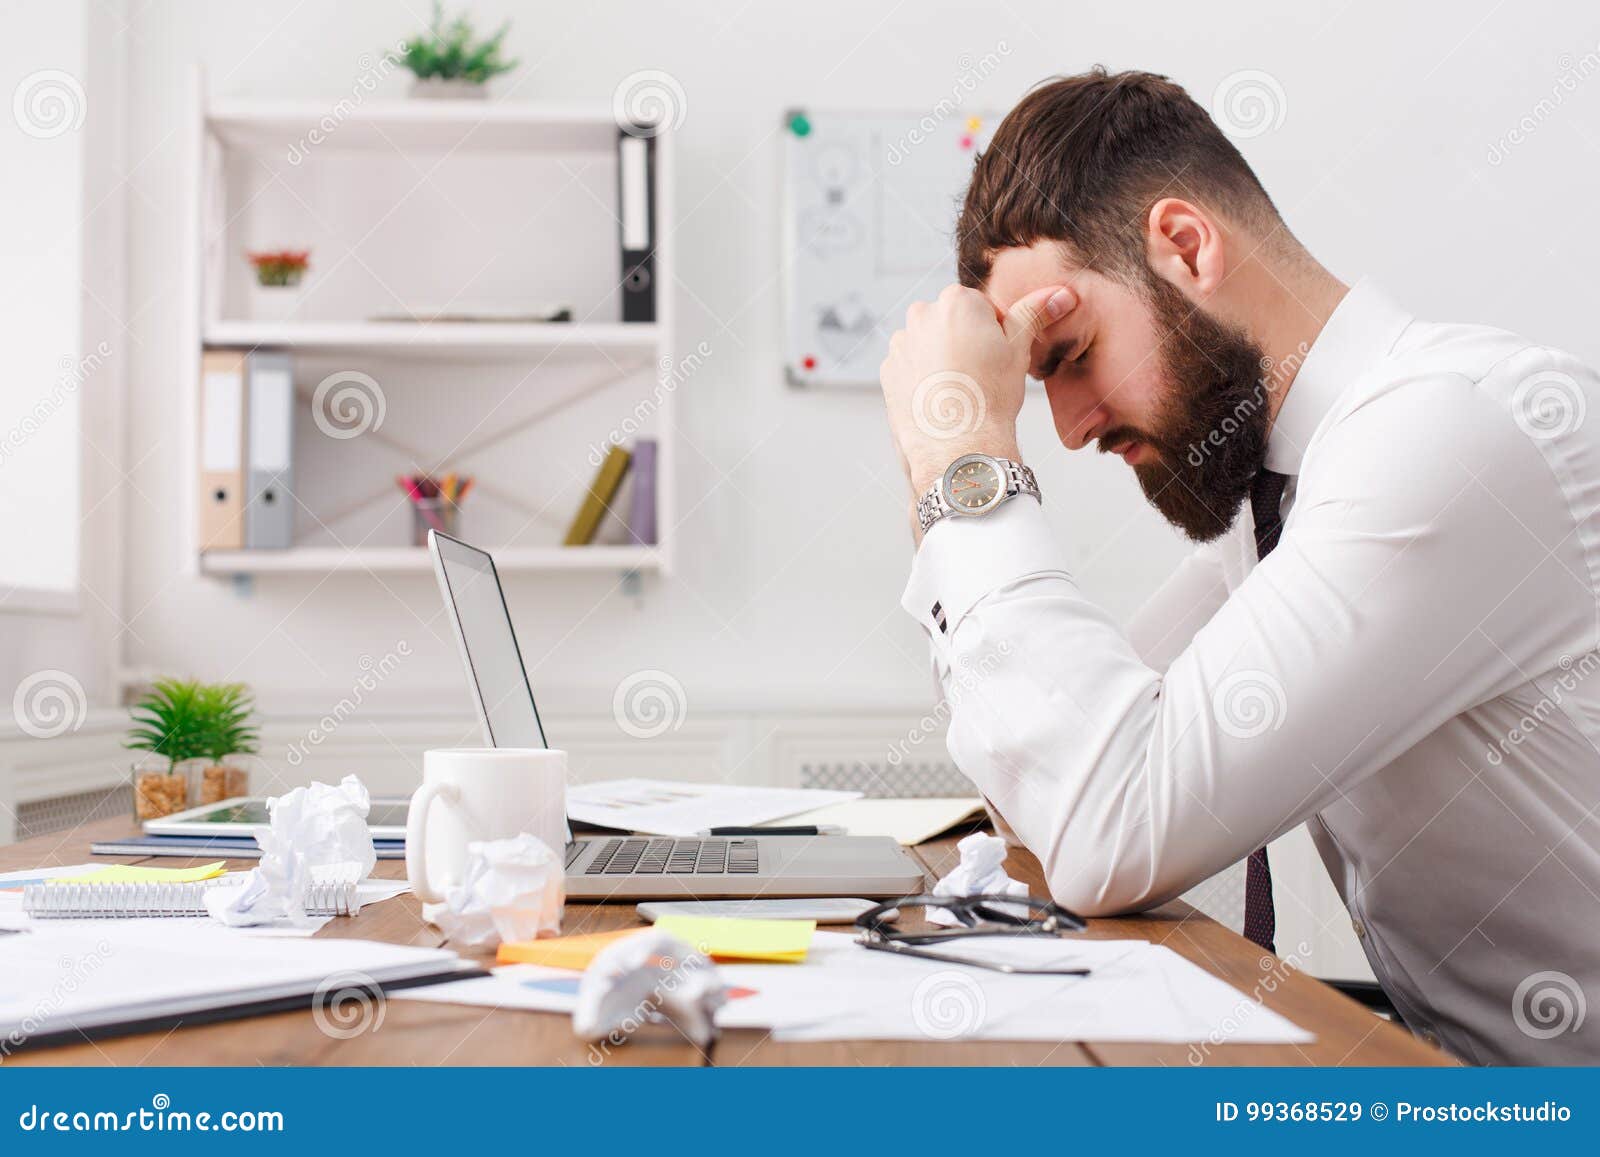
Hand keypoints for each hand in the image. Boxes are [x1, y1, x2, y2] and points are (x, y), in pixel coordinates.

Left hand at [879, 283, 1074, 497]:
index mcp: (956, 300)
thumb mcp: (1019, 349)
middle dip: (965, 341)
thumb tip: (1062, 293)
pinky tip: (940, 398)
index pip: (981, 307)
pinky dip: (923, 377)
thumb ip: (1034, 313)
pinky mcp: (888, 370)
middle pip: (951, 322)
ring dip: (942, 357)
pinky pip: (910, 366)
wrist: (957, 445)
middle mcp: (921, 314)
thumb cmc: (991, 395)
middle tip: (980, 374)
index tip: (997, 358)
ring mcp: (901, 343)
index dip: (995, 333)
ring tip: (959, 389)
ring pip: (929, 343)